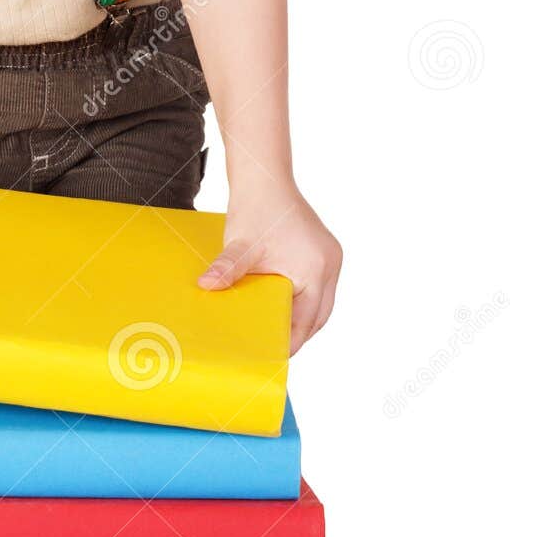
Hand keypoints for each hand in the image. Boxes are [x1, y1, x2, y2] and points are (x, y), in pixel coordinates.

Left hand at [196, 182, 341, 354]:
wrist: (265, 178)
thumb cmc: (256, 210)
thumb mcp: (241, 246)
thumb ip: (228, 270)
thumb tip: (205, 287)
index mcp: (316, 268)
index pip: (306, 320)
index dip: (289, 342)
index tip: (272, 358)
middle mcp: (330, 264)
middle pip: (319, 316)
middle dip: (297, 335)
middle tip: (272, 351)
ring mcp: (331, 258)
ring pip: (321, 304)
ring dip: (301, 319)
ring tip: (275, 334)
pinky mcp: (325, 253)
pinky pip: (318, 288)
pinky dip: (303, 302)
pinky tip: (282, 308)